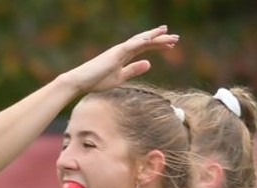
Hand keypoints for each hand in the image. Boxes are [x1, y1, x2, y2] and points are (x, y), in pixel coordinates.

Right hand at [62, 25, 178, 94]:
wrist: (80, 81)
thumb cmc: (97, 81)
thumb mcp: (120, 77)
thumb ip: (134, 69)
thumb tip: (149, 63)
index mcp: (124, 56)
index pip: (144, 48)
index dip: (157, 45)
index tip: (170, 45)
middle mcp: (123, 50)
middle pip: (145, 41)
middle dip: (160, 39)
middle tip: (176, 38)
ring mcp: (119, 50)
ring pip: (141, 41)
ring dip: (155, 38)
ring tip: (169, 35)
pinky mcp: (115, 54)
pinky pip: (131, 45)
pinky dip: (142, 41)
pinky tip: (151, 38)